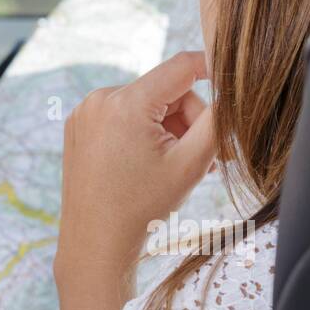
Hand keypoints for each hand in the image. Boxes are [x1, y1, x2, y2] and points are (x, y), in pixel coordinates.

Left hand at [55, 51, 215, 291]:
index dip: (211, 68)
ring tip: (174, 165)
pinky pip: (120, 115)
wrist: (95, 242)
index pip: (181, 67)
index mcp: (126, 103)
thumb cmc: (142, 207)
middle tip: (200, 158)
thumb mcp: (191, 164)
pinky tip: (147, 163)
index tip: (232, 79)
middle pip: (164, 91)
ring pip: (144, 104)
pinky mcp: (77, 126)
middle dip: (186, 119)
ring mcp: (84, 112)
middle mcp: (99, 99)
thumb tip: (231, 93)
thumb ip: (216, 123)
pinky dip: (140, 131)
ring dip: (165, 128)